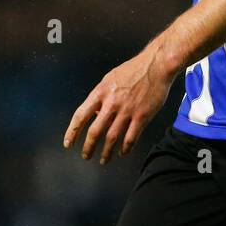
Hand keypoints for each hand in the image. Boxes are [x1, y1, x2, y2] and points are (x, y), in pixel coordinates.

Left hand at [64, 46, 174, 163]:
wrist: (156, 65)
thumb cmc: (133, 70)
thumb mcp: (110, 78)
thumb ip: (101, 96)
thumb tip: (94, 113)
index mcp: (101, 92)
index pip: (81, 115)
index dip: (72, 131)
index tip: (68, 143)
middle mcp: (111, 102)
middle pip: (95, 131)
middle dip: (88, 147)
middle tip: (85, 156)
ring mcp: (127, 110)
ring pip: (112, 137)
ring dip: (106, 152)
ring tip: (103, 160)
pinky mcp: (142, 116)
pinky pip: (131, 137)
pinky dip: (125, 148)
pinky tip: (123, 152)